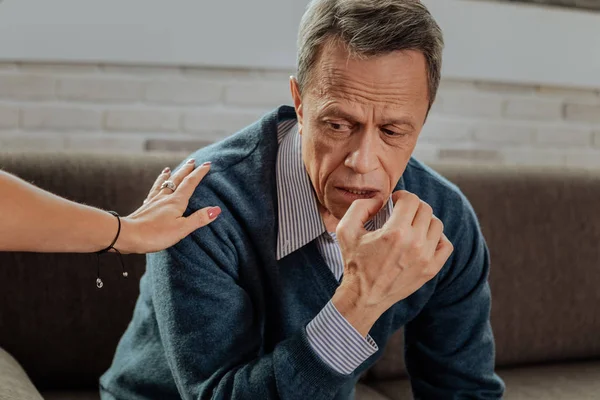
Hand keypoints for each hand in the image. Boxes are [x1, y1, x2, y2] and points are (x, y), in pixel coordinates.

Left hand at [115, 159, 220, 253]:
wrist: (127, 235)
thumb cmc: (155, 234)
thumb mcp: (181, 229)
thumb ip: (198, 219)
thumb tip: (216, 209)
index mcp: (176, 201)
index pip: (190, 183)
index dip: (199, 173)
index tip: (207, 164)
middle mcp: (165, 197)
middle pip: (177, 179)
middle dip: (186, 170)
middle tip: (193, 161)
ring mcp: (154, 201)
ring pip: (163, 184)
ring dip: (169, 175)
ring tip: (170, 168)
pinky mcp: (145, 207)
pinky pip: (153, 192)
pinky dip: (156, 186)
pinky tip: (156, 187)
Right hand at [332, 190, 453, 335]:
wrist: (364, 297)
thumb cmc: (354, 262)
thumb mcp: (346, 230)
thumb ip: (360, 206)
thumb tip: (379, 200)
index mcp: (395, 232)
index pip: (411, 200)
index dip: (401, 196)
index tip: (394, 203)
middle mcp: (415, 244)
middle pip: (425, 209)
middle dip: (412, 207)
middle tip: (401, 213)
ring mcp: (426, 258)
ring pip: (437, 224)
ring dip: (424, 220)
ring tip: (411, 226)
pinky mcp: (431, 269)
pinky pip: (446, 245)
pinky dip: (437, 238)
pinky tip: (423, 239)